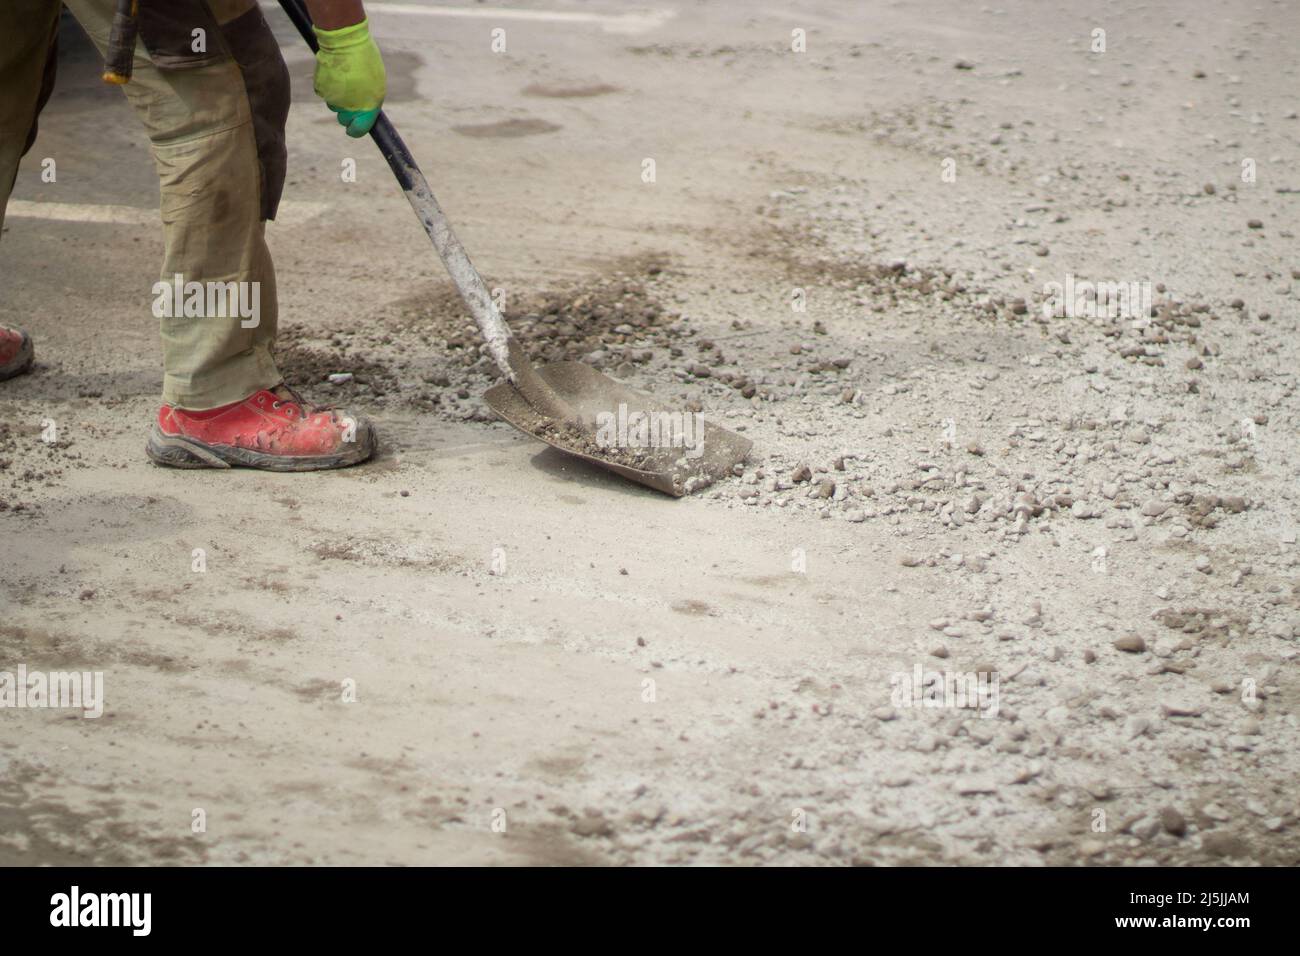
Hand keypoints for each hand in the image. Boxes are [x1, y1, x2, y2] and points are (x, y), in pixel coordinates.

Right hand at [312, 18, 385, 136]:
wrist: (345, 43)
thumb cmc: (366, 61)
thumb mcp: (377, 83)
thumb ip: (371, 100)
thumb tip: (365, 110)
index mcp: (367, 108)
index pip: (358, 130)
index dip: (355, 129)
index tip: (353, 127)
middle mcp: (349, 108)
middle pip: (343, 120)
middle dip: (346, 113)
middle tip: (350, 96)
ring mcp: (333, 100)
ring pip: (334, 105)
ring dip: (338, 97)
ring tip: (344, 78)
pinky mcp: (321, 90)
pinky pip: (325, 93)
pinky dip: (328, 86)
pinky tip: (334, 73)